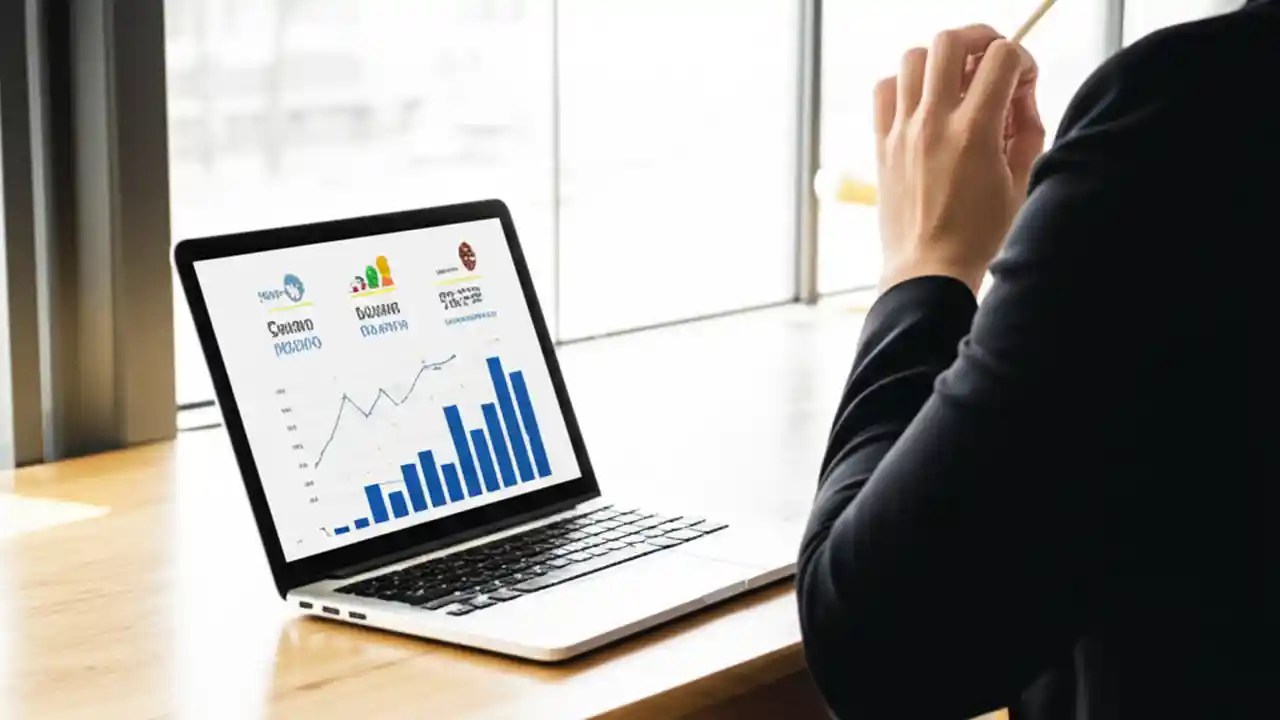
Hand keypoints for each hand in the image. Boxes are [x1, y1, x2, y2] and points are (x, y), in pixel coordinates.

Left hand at [874, 25, 1043, 293]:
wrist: (928, 270)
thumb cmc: (980, 234)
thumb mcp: (1021, 181)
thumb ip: (1028, 127)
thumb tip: (1020, 93)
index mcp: (975, 132)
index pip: (1002, 56)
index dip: (1022, 59)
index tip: (1024, 83)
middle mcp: (934, 123)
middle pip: (950, 41)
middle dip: (979, 38)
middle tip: (990, 59)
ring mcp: (903, 131)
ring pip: (912, 57)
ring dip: (940, 58)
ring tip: (956, 80)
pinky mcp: (882, 144)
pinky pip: (884, 89)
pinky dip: (904, 83)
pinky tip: (922, 102)